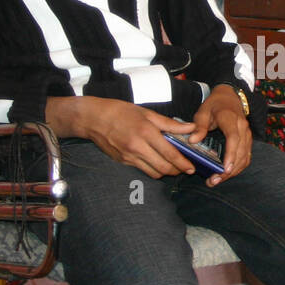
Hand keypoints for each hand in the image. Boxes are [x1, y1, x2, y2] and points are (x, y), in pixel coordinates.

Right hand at [45, 95, 197, 178]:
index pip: (170, 153)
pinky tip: (156, 162)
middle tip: (184, 168)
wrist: (94, 119)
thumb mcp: (147, 113)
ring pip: (153, 173)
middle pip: (163, 167)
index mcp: (146, 132)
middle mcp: (138, 147)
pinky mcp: (123, 162)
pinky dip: (152, 169)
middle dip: (177, 171)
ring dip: (165, 172)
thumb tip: (190, 128)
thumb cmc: (121, 112)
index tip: (191, 167)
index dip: (183, 163)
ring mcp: (129, 157)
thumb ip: (170, 124)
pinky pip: (142, 170)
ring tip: (172, 166)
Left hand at [190, 85, 251, 185]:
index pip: (233, 138)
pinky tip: (226, 175)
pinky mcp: (248, 140)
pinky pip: (246, 157)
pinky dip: (238, 168)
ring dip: (233, 171)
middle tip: (214, 180)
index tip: (225, 168)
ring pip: (245, 157)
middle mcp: (242, 127)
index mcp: (230, 119)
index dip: (231, 154)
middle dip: (229, 169)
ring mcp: (247, 134)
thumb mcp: (202, 112)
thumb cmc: (214, 105)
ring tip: (217, 180)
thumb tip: (193, 140)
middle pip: (240, 152)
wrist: (230, 97)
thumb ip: (199, 126)